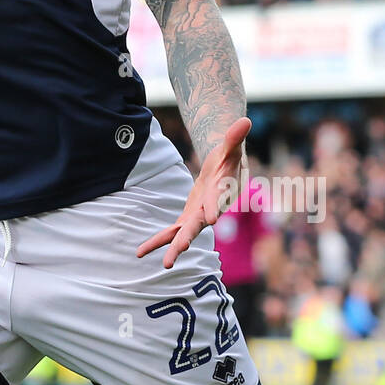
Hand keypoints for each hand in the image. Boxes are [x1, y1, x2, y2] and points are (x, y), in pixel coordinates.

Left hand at [138, 117, 251, 269]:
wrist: (225, 170)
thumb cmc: (229, 157)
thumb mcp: (231, 146)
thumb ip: (235, 137)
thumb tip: (244, 120)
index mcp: (222, 193)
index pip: (218, 199)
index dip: (214, 206)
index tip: (212, 218)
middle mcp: (211, 209)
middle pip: (198, 224)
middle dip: (189, 236)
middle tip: (179, 249)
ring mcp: (198, 216)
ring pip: (183, 234)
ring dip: (172, 247)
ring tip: (163, 264)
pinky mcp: (187, 217)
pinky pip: (171, 231)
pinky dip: (157, 241)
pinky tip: (140, 252)